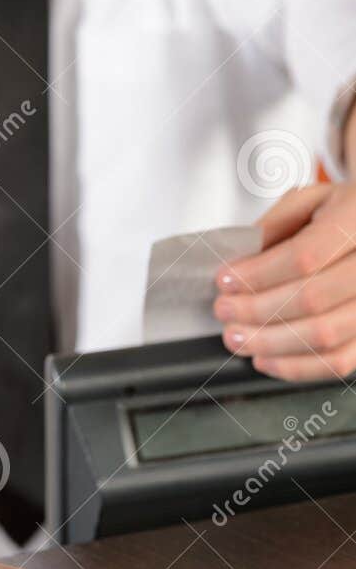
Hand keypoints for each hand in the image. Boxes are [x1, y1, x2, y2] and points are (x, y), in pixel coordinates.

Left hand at [214, 182, 355, 380]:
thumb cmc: (344, 213)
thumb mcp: (309, 201)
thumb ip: (274, 227)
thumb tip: (239, 262)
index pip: (304, 257)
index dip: (258, 274)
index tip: (225, 280)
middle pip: (311, 299)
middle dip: (256, 310)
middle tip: (224, 309)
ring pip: (325, 336)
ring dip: (270, 343)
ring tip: (236, 337)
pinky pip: (339, 362)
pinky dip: (296, 367)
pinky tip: (265, 359)